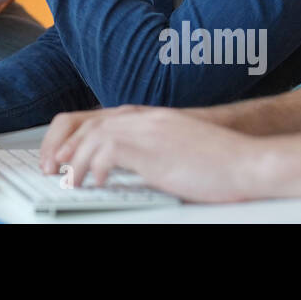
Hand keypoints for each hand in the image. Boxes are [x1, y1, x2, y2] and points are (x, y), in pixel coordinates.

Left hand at [41, 106, 263, 201]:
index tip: (57, 157)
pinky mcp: (155, 146)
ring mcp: (148, 129)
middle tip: (51, 169)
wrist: (249, 160)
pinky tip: (95, 182)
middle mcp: (143, 118)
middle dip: (62, 146)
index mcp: (146, 117)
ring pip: (93, 135)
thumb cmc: (217, 162)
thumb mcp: (174, 150)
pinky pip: (110, 149)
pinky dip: (96, 166)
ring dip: (75, 159)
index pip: (93, 118)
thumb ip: (147, 152)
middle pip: (85, 122)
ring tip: (69, 179)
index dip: (69, 137)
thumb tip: (122, 170)